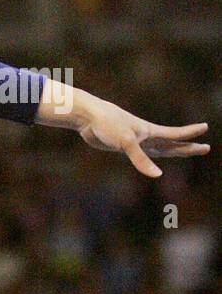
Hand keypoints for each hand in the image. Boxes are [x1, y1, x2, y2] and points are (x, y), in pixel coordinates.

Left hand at [37, 78, 208, 177]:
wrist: (88, 118)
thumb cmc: (108, 124)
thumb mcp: (126, 142)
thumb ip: (141, 159)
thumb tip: (158, 175)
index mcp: (150, 132)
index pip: (175, 134)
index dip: (190, 133)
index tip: (205, 127)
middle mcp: (145, 137)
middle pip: (171, 145)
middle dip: (188, 148)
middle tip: (206, 147)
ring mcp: (134, 141)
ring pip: (158, 149)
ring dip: (172, 151)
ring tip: (186, 151)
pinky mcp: (122, 145)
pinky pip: (140, 155)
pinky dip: (148, 160)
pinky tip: (152, 165)